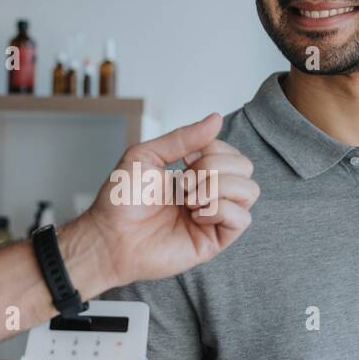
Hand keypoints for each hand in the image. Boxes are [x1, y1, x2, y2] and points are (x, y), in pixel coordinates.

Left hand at [81, 113, 258, 285]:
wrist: (109, 236)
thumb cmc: (122, 199)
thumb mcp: (147, 155)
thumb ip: (183, 137)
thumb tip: (216, 118)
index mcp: (197, 173)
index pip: (230, 151)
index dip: (211, 150)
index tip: (182, 162)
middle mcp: (210, 193)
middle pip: (245, 167)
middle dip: (213, 168)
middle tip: (183, 183)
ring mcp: (215, 218)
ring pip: (249, 191)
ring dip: (216, 188)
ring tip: (188, 200)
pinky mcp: (215, 241)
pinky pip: (242, 219)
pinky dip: (218, 210)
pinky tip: (194, 216)